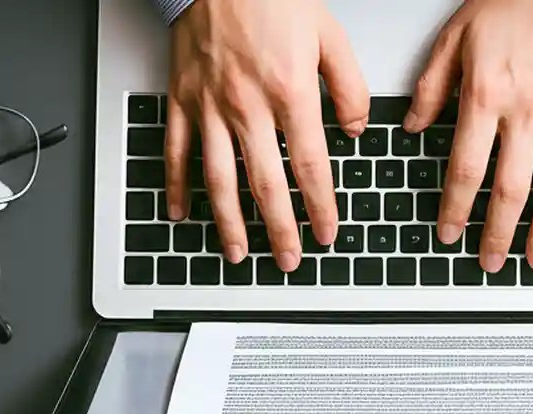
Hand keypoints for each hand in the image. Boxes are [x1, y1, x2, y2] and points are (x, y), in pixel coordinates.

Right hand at [165, 0, 368, 271]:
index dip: (319, 206)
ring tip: (239, 253)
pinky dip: (175, 186)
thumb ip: (349, 87)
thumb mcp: (330, 35)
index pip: (309, 166)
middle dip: (279, 230)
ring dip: (229, 223)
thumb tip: (357, 129)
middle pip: (265, 185)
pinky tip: (180, 214)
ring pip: (219, 178)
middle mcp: (247, 107)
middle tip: (288, 260)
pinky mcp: (181, 99)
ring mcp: (210, 107)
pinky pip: (175, 151)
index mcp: (289, 94)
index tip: (327, 232)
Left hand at [406, 0, 532, 272]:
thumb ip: (432, 86)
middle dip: (498, 234)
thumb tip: (414, 128)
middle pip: (511, 191)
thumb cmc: (512, 4)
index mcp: (488, 96)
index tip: (450, 234)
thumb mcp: (455, 37)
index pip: (468, 169)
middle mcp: (527, 112)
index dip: (457, 209)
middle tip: (488, 262)